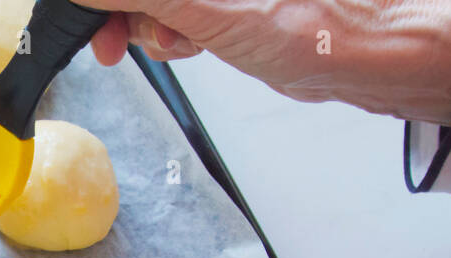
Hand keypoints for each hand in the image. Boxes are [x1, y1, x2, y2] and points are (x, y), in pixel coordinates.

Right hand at [76, 0, 450, 124]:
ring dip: (148, 24)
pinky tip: (187, 46)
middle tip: (110, 45)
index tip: (83, 15)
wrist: (366, 55)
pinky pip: (176, 9)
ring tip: (175, 45)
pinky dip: (171, 31)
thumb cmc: (314, 27)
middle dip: (125, 11)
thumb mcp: (209, 12)